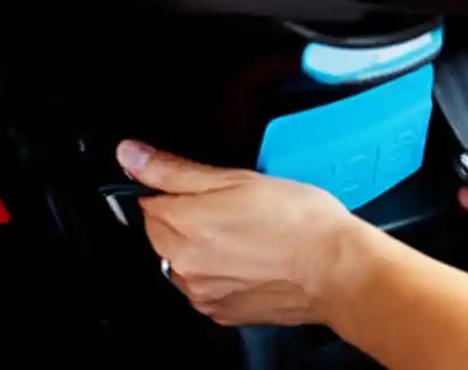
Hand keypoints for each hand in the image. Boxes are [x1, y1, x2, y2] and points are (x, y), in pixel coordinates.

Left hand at [116, 140, 362, 326]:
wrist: (337, 269)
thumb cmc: (300, 221)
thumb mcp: (239, 178)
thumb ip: (177, 169)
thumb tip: (130, 154)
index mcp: (182, 224)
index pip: (149, 200)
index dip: (179, 189)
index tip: (209, 190)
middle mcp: (182, 264)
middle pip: (162, 233)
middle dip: (188, 219)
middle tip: (236, 210)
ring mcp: (201, 293)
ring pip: (183, 262)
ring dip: (202, 249)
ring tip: (249, 237)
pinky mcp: (220, 313)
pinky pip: (205, 288)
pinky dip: (220, 274)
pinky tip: (253, 262)